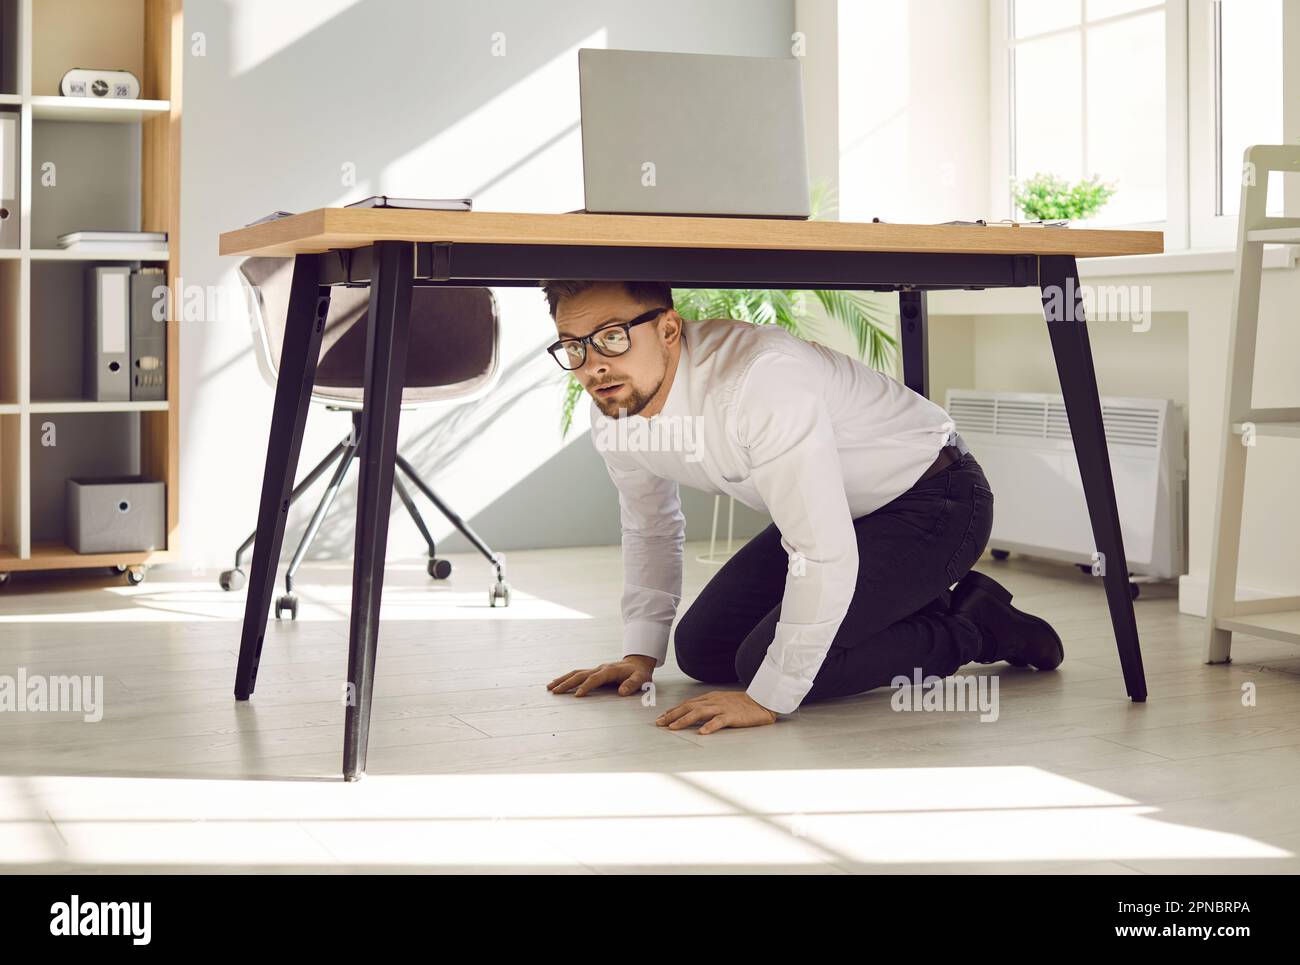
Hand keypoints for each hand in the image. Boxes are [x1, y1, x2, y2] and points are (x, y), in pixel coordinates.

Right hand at [547, 655, 655, 697]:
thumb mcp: (641, 679)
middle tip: (554, 691)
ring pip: (575, 673)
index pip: (595, 678)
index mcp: (610, 671)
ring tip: (550, 687)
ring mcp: (595, 669)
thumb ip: (632, 685)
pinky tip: (558, 683)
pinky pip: (577, 674)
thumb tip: (622, 692)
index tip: (577, 695)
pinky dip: (567, 678)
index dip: (586, 686)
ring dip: (563, 679)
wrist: (637, 663)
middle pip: (580, 674)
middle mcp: (600, 668)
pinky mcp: (593, 672)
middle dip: (567, 683)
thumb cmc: (639, 673)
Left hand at [656, 690, 776, 734]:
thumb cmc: (741, 704)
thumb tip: (692, 714)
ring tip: (673, 727)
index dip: (673, 710)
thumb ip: (707, 707)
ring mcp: (722, 708)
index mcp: (710, 698)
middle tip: (659, 723)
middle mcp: (713, 701)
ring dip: (684, 720)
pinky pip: (719, 721)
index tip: (661, 717)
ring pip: (699, 712)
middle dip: (672, 715)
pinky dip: (710, 726)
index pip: (687, 704)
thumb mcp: (721, 702)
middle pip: (688, 707)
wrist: (761, 701)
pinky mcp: (732, 716)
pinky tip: (702, 732)